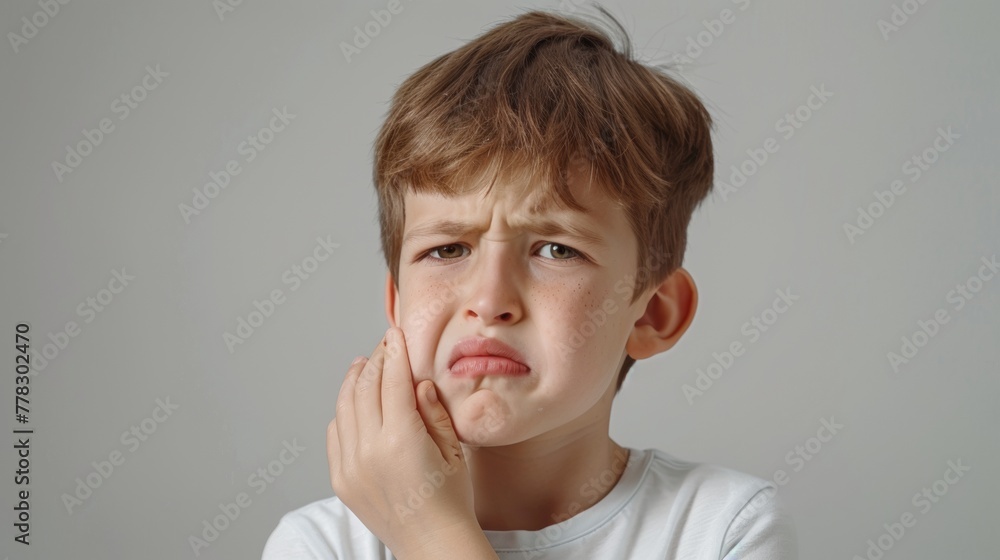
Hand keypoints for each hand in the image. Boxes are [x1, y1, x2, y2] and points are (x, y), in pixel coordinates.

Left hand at [327, 327, 480, 557]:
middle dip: (375, 360)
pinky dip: (342, 411)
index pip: (393, 381)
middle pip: (365, 387)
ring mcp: (351, 465)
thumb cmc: (450, 499)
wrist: (431, 542)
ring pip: (344, 407)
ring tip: (363, 365)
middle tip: (384, 346)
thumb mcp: (452, 449)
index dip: (395, 352)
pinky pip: (335, 433)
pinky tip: (353, 402)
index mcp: (402, 440)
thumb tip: (416, 381)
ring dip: (353, 381)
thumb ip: (433, 411)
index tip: (395, 334)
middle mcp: (370, 450)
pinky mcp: (340, 479)